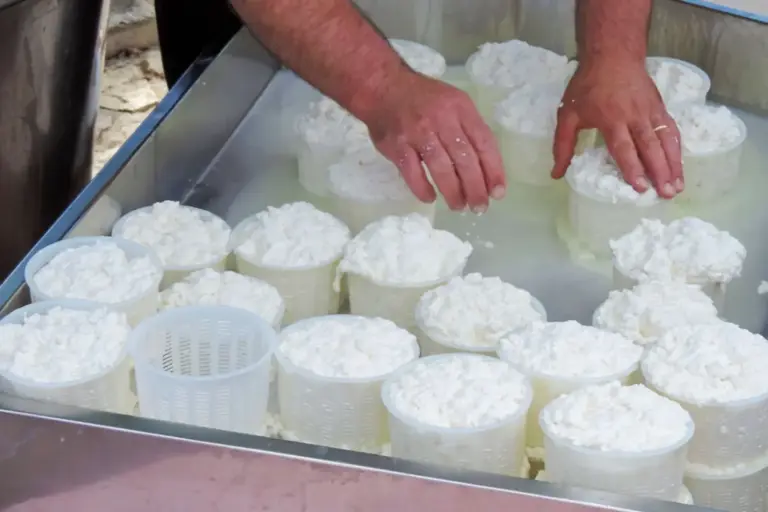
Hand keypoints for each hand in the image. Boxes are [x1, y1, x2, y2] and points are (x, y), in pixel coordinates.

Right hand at [358, 70, 505, 212]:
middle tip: (480, 207)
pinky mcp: (397, 146)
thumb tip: (485, 167)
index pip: (483, 142)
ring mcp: (417, 133)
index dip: (493, 170)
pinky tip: (431, 198)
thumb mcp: (453, 102)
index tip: (498, 192)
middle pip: (464, 159)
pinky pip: (413, 173)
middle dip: (475, 188)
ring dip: (453, 192)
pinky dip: (423, 188)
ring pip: (441, 168)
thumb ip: (468, 128)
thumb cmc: (423, 98)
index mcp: (460, 108)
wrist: (382, 87)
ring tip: (459, 207)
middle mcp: (441, 119)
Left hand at [552, 60, 683, 197]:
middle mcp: (635, 117)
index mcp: (611, 120)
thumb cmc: (587, 86)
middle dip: (659, 172)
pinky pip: (671, 131)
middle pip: (650, 148)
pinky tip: (679, 165)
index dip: (632, 168)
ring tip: (677, 186)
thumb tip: (556, 174)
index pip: (624, 148)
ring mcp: (650, 112)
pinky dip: (677, 149)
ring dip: (673, 164)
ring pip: (665, 141)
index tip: (640, 187)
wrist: (613, 54)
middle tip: (666, 194)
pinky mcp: (660, 108)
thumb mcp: (568, 114)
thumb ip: (563, 145)